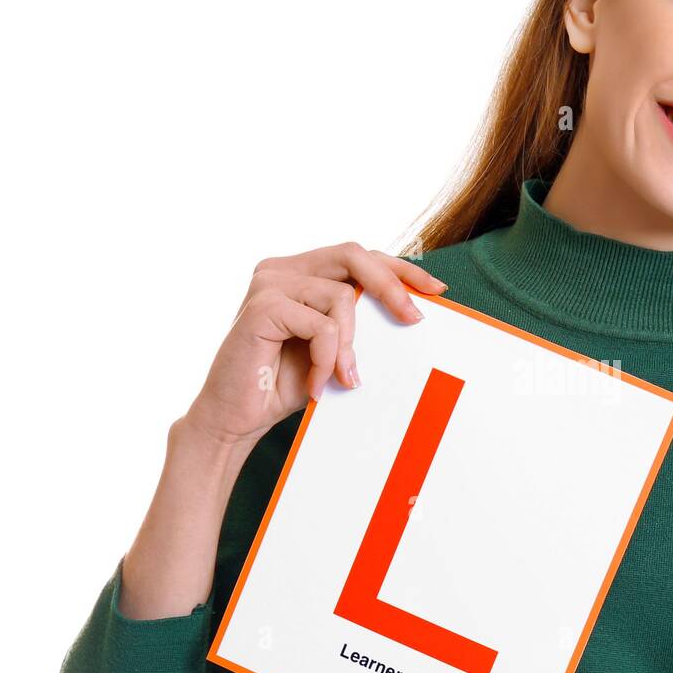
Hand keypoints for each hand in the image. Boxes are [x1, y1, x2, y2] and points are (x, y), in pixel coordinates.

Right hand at [183, 241, 447, 448]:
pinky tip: (317, 385)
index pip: (359, 257)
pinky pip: (322, 327)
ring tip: (343, 379)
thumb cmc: (285, 384)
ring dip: (351, 346)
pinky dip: (329, 359)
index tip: (436, 290)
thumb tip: (411, 312)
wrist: (235, 418)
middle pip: (353, 255)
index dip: (399, 269)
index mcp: (300, 271)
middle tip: (414, 320)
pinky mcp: (262, 307)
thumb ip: (359, 324)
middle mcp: (282, 269)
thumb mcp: (333, 349)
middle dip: (392, 286)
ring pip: (342, 297)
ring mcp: (269, 283)